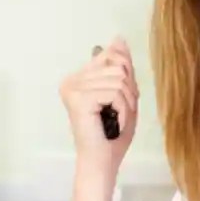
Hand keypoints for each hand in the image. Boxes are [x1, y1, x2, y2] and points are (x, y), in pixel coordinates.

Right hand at [58, 36, 139, 172]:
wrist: (103, 162)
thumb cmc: (113, 135)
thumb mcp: (123, 94)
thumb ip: (121, 66)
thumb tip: (118, 38)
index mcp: (78, 78)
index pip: (111, 56)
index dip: (126, 77)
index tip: (120, 101)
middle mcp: (71, 81)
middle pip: (117, 66)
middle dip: (128, 92)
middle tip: (118, 115)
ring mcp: (72, 88)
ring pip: (119, 79)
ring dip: (126, 104)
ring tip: (116, 121)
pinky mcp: (78, 98)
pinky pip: (116, 92)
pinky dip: (123, 111)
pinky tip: (113, 124)